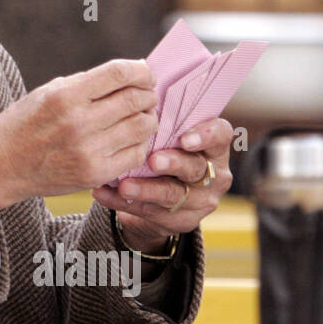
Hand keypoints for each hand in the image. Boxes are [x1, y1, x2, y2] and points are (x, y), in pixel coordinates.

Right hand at [0, 59, 157, 217]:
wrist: (2, 165)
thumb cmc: (25, 124)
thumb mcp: (48, 92)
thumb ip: (87, 83)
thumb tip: (129, 73)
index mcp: (65, 96)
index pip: (119, 73)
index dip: (140, 70)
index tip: (144, 72)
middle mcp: (78, 123)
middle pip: (135, 99)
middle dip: (148, 93)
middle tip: (146, 94)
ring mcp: (88, 151)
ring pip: (142, 126)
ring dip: (148, 117)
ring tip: (140, 115)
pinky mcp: (95, 174)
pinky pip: (135, 154)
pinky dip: (139, 142)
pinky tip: (130, 137)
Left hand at [91, 117, 232, 252]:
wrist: (161, 198)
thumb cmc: (163, 152)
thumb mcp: (167, 138)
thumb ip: (161, 125)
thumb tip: (134, 102)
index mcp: (213, 147)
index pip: (220, 135)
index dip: (205, 136)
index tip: (184, 138)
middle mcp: (214, 174)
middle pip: (196, 167)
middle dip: (173, 163)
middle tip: (152, 161)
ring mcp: (200, 200)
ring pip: (173, 194)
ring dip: (146, 189)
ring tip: (123, 185)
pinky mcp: (183, 221)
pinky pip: (150, 212)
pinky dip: (122, 202)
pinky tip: (103, 193)